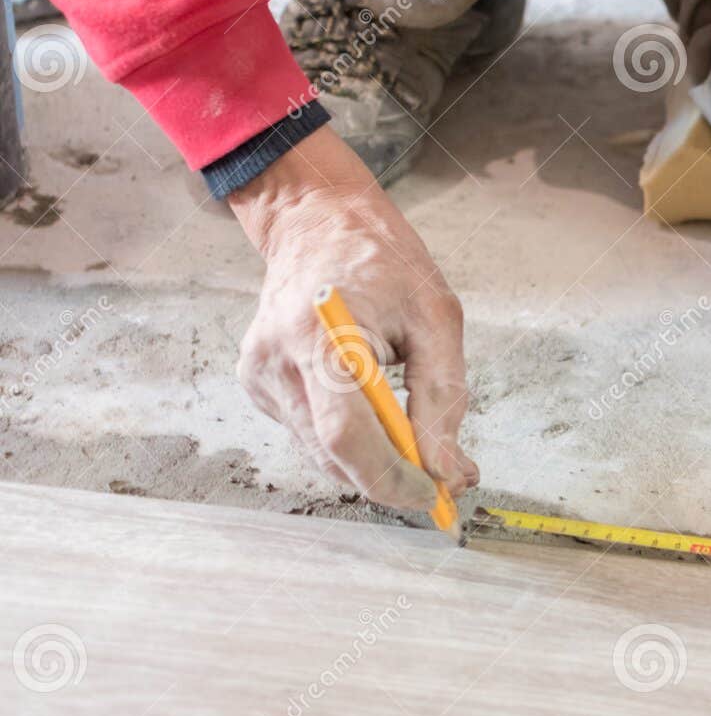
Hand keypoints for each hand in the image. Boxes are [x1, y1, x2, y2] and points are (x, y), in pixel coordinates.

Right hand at [227, 125, 477, 510]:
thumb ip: (444, 396)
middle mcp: (278, 360)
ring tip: (417, 445)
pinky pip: (310, 435)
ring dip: (372, 464)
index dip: (392, 478)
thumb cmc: (384, 261)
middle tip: (441, 479)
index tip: (436, 493)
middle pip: (332, 456)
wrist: (318, 222)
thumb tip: (447, 469)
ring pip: (321, 454)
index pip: (347, 437)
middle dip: (391, 478)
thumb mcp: (437, 318)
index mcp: (322, 336)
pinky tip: (374, 413)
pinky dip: (349, 442)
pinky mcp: (259, 384)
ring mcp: (261, 375)